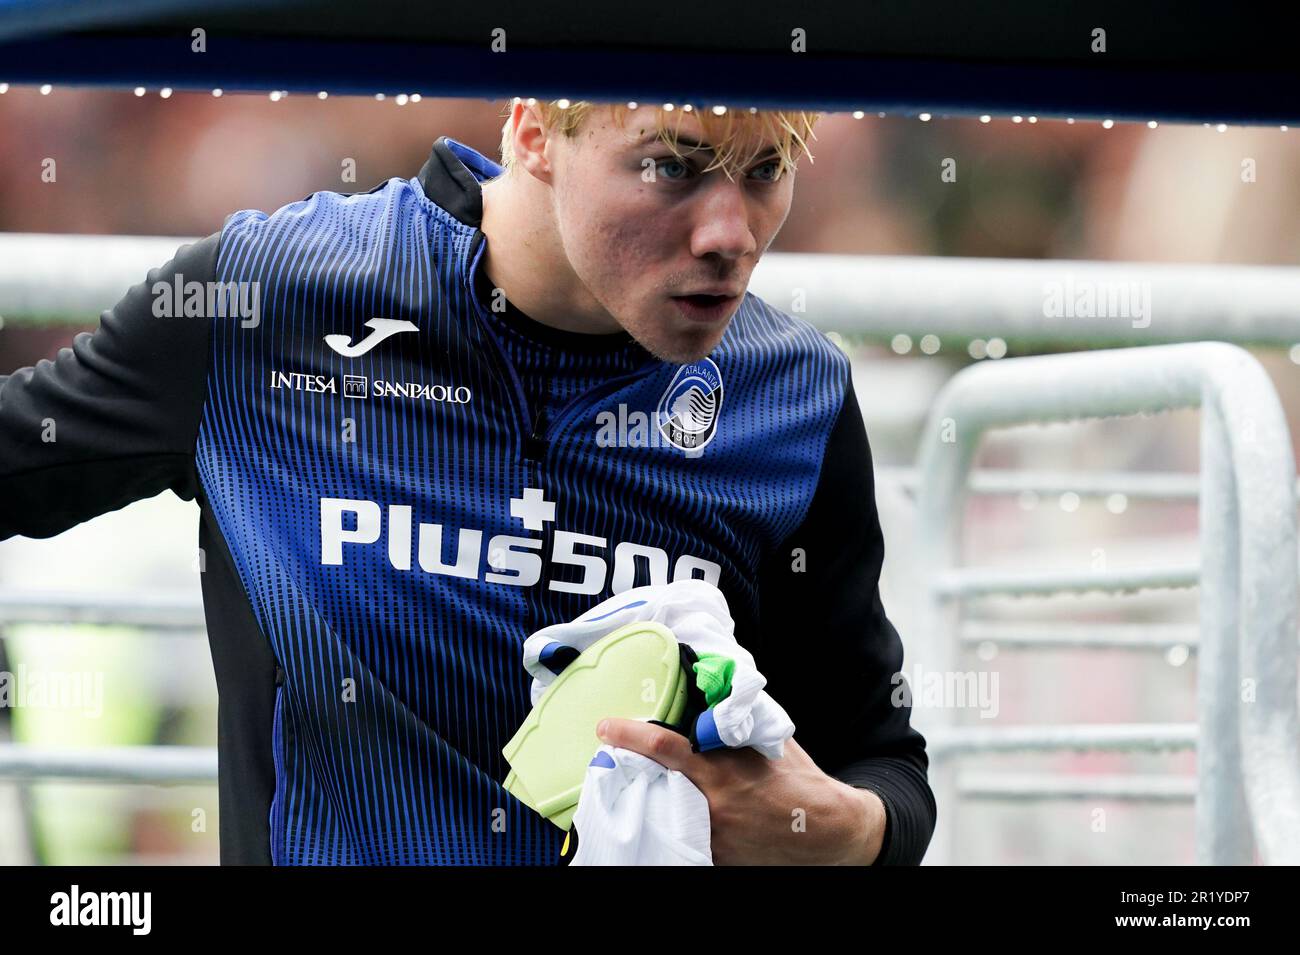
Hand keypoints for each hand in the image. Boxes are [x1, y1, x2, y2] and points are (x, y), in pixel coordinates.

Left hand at [596, 717, 886, 863]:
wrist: (827, 831)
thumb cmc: (798, 780)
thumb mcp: (765, 742)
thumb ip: (730, 726)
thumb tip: (704, 700)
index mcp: (719, 771)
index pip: (663, 747)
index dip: (629, 734)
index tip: (606, 726)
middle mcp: (709, 805)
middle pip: (652, 784)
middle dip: (632, 771)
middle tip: (618, 759)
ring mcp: (710, 836)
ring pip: (665, 813)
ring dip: (653, 798)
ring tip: (646, 785)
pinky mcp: (716, 857)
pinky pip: (685, 836)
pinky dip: (676, 823)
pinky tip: (675, 813)